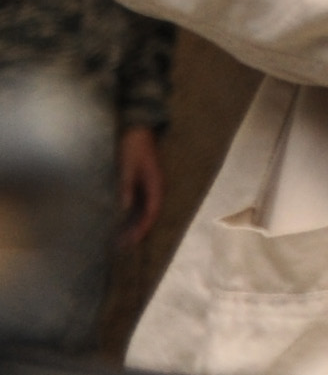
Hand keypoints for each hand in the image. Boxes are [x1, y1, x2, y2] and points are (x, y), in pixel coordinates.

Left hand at [115, 124, 161, 247]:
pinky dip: (134, 215)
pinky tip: (125, 221)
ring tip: (123, 238)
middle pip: (150, 214)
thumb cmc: (133, 147)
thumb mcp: (127, 166)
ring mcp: (150, 185)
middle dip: (139, 231)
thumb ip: (126, 186)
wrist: (138, 129)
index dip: (143, 227)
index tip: (132, 240)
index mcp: (155, 184)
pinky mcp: (144, 183)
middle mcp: (155, 187)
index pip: (152, 211)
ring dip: (137, 224)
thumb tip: (125, 208)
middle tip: (124, 245)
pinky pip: (142, 204)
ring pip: (146, 210)